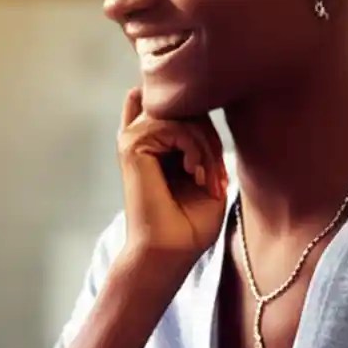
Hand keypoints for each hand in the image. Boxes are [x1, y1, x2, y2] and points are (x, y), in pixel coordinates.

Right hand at [117, 88, 228, 272]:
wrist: (170, 251)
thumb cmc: (190, 221)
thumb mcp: (205, 169)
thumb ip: (200, 135)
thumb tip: (205, 96)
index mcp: (152, 141)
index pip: (179, 104)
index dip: (205, 129)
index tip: (213, 173)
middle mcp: (138, 136)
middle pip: (185, 104)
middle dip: (209, 136)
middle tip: (215, 176)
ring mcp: (132, 139)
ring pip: (183, 113)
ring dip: (205, 145)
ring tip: (206, 177)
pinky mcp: (131, 146)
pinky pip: (176, 125)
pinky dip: (196, 148)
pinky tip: (195, 173)